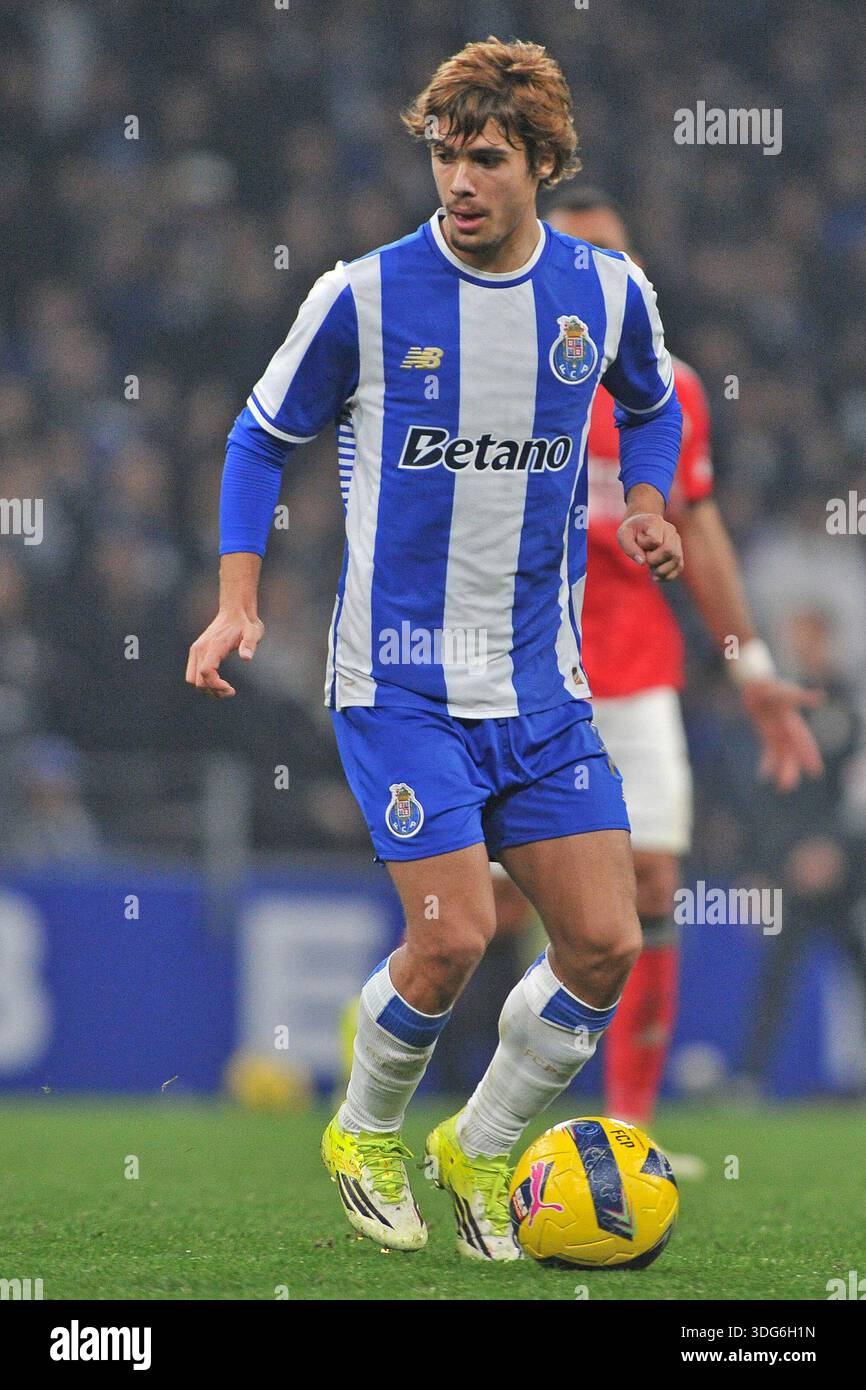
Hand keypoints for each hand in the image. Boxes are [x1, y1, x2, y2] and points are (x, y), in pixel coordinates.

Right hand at [185, 609, 263, 698]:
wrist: (234, 611)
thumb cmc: (246, 623)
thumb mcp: (254, 632)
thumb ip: (250, 644)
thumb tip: (246, 658)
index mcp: (213, 646)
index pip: (206, 672)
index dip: (216, 685)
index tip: (231, 689)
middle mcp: (200, 649)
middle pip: (197, 680)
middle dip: (213, 691)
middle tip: (231, 692)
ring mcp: (196, 650)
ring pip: (191, 679)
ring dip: (206, 689)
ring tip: (224, 689)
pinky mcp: (196, 652)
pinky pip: (192, 674)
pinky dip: (202, 682)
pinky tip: (218, 682)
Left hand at [617, 512, 683, 580]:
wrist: (641, 525)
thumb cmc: (631, 531)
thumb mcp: (623, 535)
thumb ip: (630, 548)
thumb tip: (643, 562)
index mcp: (655, 523)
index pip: (655, 541)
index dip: (645, 546)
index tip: (639, 543)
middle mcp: (670, 530)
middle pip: (670, 551)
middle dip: (655, 560)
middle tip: (646, 558)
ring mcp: (676, 541)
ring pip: (677, 560)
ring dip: (662, 570)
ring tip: (651, 571)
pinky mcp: (678, 551)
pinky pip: (679, 566)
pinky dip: (669, 575)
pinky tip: (657, 578)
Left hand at [741, 677, 823, 791]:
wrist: (755, 684)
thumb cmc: (770, 686)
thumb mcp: (781, 691)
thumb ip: (799, 696)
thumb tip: (821, 698)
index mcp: (791, 721)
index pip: (801, 740)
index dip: (808, 755)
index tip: (815, 771)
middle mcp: (786, 729)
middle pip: (790, 752)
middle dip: (790, 768)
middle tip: (788, 787)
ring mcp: (777, 733)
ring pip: (781, 755)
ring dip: (782, 770)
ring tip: (784, 788)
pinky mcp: (767, 734)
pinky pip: (769, 752)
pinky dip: (768, 764)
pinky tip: (764, 777)